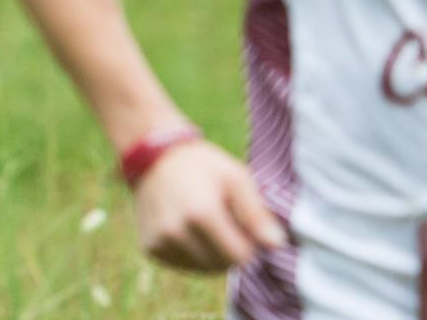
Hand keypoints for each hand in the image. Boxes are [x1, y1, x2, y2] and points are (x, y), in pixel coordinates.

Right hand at [132, 140, 286, 271]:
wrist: (154, 157)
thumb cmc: (202, 166)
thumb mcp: (235, 178)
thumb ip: (256, 213)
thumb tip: (276, 244)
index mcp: (201, 213)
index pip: (240, 257)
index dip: (248, 242)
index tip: (242, 222)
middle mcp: (176, 232)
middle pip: (221, 266)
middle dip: (230, 249)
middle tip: (223, 220)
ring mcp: (160, 242)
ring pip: (202, 268)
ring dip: (211, 253)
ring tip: (204, 222)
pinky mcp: (150, 248)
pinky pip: (183, 265)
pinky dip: (191, 253)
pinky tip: (188, 228)